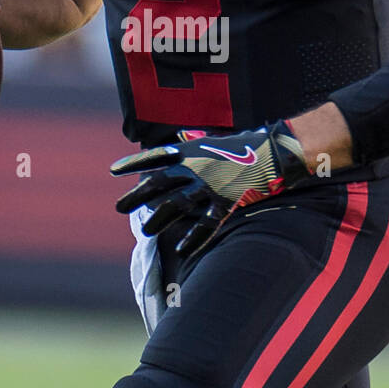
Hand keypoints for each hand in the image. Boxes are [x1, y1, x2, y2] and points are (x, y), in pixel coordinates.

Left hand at [111, 120, 313, 258]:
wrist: (274, 151)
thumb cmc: (244, 145)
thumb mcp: (214, 140)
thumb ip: (195, 144)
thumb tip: (180, 139)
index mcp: (191, 150)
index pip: (155, 157)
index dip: (133, 163)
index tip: (114, 171)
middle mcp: (196, 167)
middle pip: (159, 183)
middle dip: (137, 196)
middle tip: (119, 207)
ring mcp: (210, 185)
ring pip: (176, 205)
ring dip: (159, 219)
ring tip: (145, 231)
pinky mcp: (226, 201)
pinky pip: (206, 223)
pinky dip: (193, 237)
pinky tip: (181, 248)